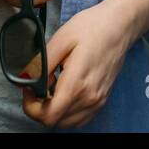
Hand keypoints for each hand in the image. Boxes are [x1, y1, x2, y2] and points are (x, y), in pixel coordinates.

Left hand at [18, 0, 136, 129]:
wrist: (120, 25)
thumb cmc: (92, 27)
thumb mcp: (61, 38)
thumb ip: (43, 63)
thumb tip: (28, 79)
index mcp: (77, 83)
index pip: (48, 116)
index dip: (31, 107)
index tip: (28, 89)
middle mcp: (89, 98)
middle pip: (55, 121)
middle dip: (39, 108)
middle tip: (37, 86)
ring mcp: (98, 101)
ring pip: (67, 123)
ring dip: (53, 111)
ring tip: (50, 88)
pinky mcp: (102, 100)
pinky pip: (80, 118)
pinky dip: (67, 113)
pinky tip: (63, 93)